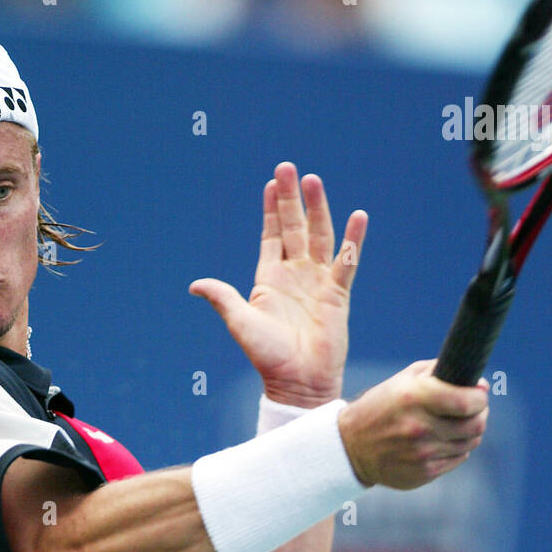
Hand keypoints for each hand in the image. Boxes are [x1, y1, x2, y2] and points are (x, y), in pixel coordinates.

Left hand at [189, 162, 367, 407]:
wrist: (298, 382)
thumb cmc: (268, 357)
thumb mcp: (240, 323)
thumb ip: (222, 298)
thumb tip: (194, 285)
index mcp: (269, 279)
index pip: (272, 235)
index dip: (271, 210)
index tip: (273, 183)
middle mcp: (295, 276)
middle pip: (295, 228)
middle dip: (292, 199)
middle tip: (290, 168)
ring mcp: (318, 283)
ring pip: (320, 237)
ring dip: (318, 209)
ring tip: (314, 181)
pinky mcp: (338, 295)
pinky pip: (347, 262)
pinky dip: (352, 240)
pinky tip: (357, 216)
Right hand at [338, 361, 489, 489]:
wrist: (351, 448)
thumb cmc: (381, 407)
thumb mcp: (403, 380)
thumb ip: (439, 373)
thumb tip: (479, 384)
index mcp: (415, 398)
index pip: (468, 402)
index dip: (480, 398)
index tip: (479, 394)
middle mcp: (420, 427)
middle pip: (475, 425)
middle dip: (480, 414)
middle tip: (474, 410)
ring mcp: (423, 454)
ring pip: (470, 443)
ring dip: (469, 433)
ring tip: (457, 425)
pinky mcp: (424, 473)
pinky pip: (457, 459)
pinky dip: (456, 449)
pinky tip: (442, 441)